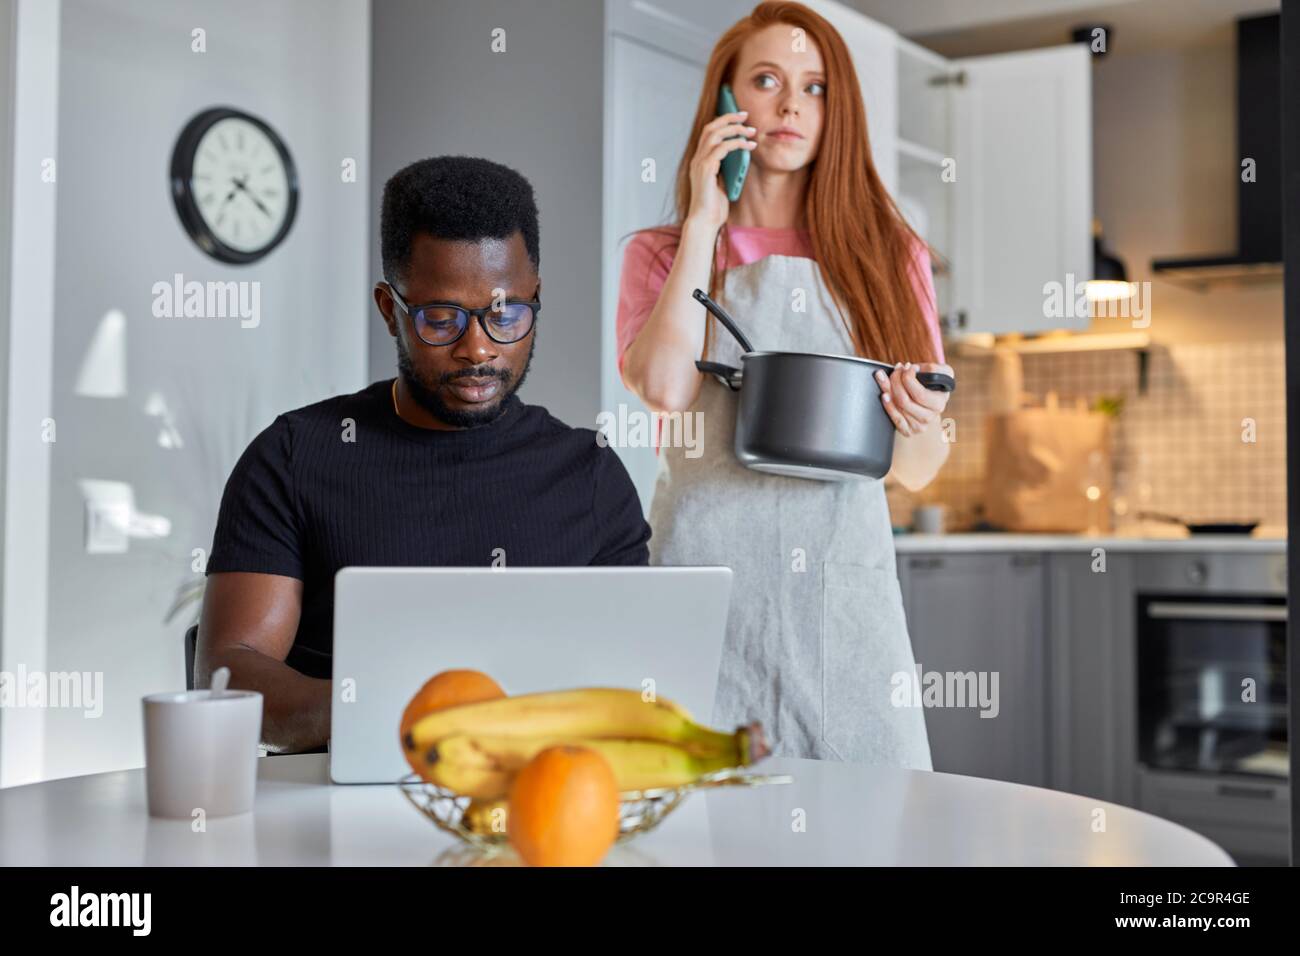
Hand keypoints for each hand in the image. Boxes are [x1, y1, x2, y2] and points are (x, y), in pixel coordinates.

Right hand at [684, 111, 756, 232]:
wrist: (705, 221)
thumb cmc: (714, 206)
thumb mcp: (723, 182)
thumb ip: (726, 167)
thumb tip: (740, 153)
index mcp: (700, 161)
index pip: (708, 133)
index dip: (723, 121)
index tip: (738, 116)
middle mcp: (697, 159)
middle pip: (710, 128)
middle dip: (729, 118)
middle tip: (746, 115)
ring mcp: (700, 163)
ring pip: (715, 134)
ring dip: (735, 129)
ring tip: (751, 130)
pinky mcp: (706, 169)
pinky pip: (722, 148)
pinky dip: (738, 144)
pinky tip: (750, 145)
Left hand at [875, 362, 953, 436]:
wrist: (930, 404)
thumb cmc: (933, 385)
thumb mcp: (940, 373)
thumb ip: (933, 369)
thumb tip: (915, 369)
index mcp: (938, 403)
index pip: (919, 393)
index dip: (909, 378)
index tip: (907, 367)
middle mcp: (930, 417)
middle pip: (904, 400)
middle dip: (896, 381)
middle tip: (895, 370)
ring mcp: (919, 426)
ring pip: (898, 407)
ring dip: (888, 389)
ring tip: (884, 377)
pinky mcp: (908, 431)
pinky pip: (895, 418)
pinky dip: (887, 405)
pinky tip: (884, 394)